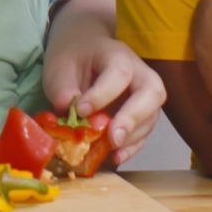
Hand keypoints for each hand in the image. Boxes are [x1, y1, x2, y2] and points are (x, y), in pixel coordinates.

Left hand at [42, 32, 168, 166]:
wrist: (83, 54)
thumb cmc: (73, 60)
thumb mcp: (60, 68)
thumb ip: (62, 87)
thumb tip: (67, 107)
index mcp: (116, 55)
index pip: (119, 73)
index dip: (103, 94)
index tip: (81, 110)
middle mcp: (138, 73)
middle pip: (152, 92)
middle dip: (133, 117)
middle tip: (113, 137)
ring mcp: (144, 94)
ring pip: (151, 116)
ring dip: (133, 137)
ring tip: (111, 151)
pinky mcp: (142, 114)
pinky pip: (145, 132)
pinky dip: (132, 146)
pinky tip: (116, 157)